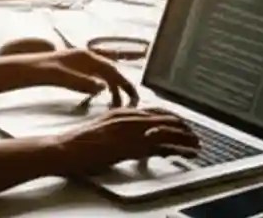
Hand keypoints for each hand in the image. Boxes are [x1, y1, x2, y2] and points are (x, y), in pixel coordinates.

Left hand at [27, 49, 139, 107]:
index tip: (134, 97)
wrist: (17, 69)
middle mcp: (84, 57)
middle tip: (131, 102)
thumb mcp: (59, 77)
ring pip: (102, 74)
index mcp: (84, 57)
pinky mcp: (70, 69)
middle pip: (110, 71)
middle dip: (122, 85)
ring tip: (116, 103)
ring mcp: (77, 62)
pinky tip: (97, 94)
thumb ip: (81, 82)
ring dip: (111, 87)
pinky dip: (100, 85)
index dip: (125, 83)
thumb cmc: (37, 71)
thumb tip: (103, 88)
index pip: (112, 70)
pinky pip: (92, 77)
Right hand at [54, 108, 199, 174]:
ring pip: (169, 131)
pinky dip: (178, 149)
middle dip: (184, 127)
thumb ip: (121, 123)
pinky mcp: (132, 147)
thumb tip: (134, 129)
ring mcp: (132, 132)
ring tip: (196, 144)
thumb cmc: (81, 140)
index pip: (157, 110)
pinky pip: (161, 147)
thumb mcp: (104, 124)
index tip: (183, 123)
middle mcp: (131, 117)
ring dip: (185, 138)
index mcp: (124, 111)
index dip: (173, 117)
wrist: (67, 148)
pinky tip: (186, 153)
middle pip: (167, 118)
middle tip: (194, 134)